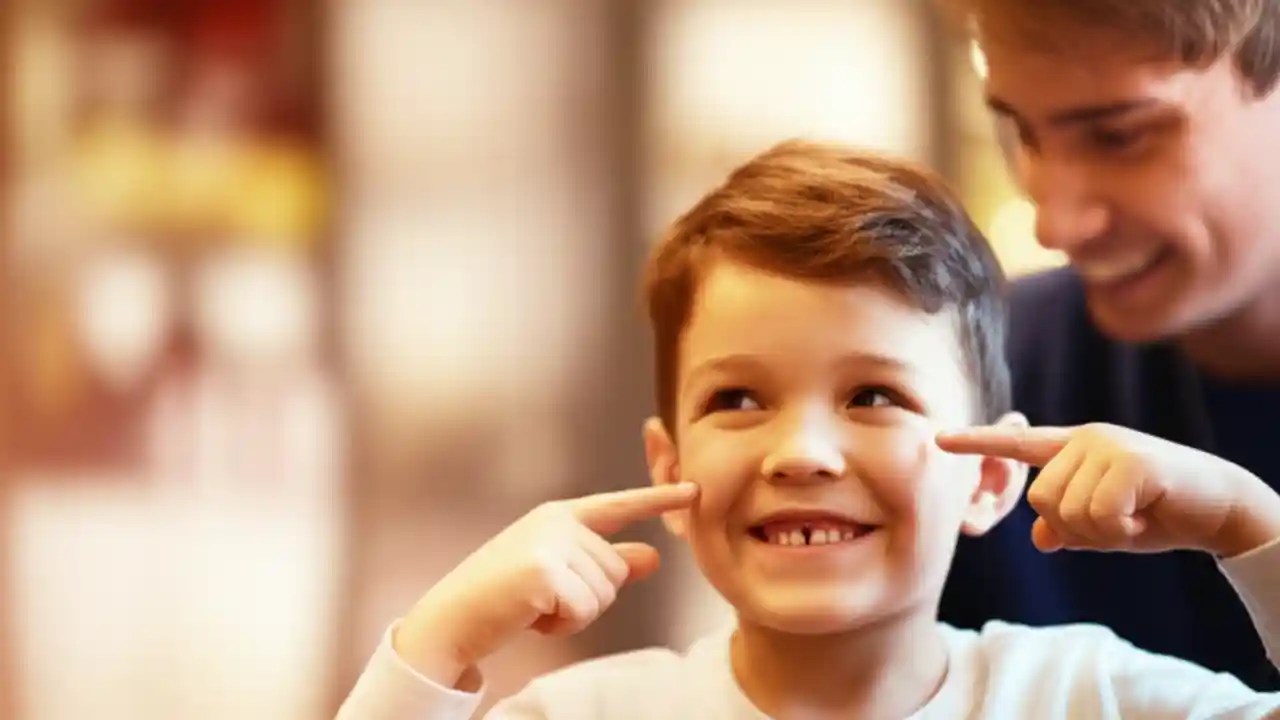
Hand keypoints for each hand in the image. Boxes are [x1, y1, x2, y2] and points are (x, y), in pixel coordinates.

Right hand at [393, 483, 698, 687]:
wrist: (453, 618)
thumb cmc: (504, 596)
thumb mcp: (560, 572)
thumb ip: (607, 560)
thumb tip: (653, 556)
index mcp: (560, 515)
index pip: (618, 505)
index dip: (659, 499)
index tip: (695, 492)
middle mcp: (557, 521)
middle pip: (616, 569)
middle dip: (588, 598)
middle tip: (544, 599)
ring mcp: (550, 543)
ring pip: (605, 592)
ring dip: (575, 613)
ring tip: (536, 606)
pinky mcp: (544, 571)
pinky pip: (585, 609)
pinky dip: (562, 625)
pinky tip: (532, 617)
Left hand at [936, 423, 1279, 556]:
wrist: (1220, 508)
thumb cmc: (1159, 514)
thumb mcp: (1107, 526)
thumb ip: (1070, 528)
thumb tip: (1040, 538)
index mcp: (1073, 449)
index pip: (1018, 445)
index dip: (977, 442)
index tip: (939, 438)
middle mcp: (1086, 440)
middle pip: (1040, 500)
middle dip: (1076, 527)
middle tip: (1117, 524)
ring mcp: (1108, 446)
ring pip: (1068, 510)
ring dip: (1102, 532)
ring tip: (1133, 519)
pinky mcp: (1133, 461)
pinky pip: (1099, 514)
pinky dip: (1121, 532)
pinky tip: (1144, 520)